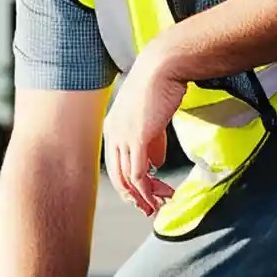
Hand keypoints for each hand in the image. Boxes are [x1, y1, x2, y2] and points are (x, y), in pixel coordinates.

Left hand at [103, 45, 186, 215]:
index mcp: (113, 129)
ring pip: (128, 179)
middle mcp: (113, 135)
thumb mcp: (151, 118)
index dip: (130, 185)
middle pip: (118, 178)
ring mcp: (123, 137)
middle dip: (135, 197)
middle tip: (150, 209)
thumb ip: (151, 142)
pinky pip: (139, 173)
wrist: (163, 67)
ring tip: (161, 203)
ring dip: (146, 196)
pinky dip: (150, 188)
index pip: (116, 166)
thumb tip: (154, 164)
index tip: (145, 196)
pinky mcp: (137, 138)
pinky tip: (163, 193)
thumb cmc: (160, 86)